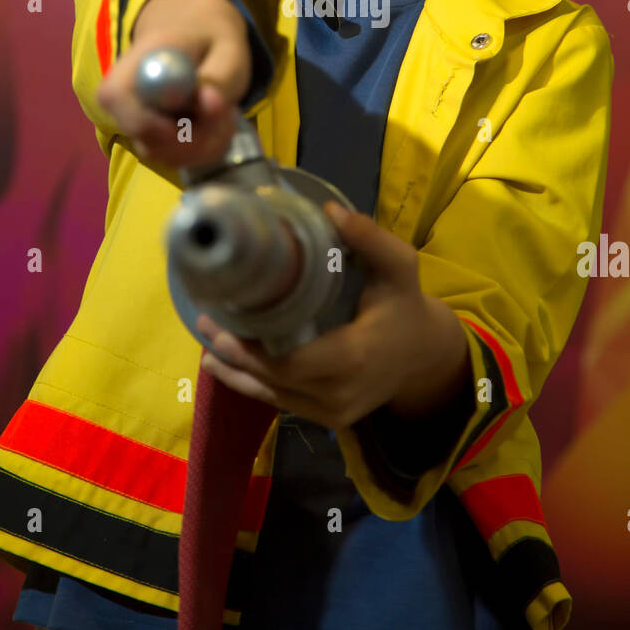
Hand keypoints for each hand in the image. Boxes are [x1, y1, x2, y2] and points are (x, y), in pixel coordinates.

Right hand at [95, 0, 252, 169]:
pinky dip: (207, 146)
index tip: (191, 125)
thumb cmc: (209, 37)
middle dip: (197, 139)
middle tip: (228, 112)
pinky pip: (180, 159)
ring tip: (224, 108)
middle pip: (146, 142)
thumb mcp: (227, 47)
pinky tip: (214, 120)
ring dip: (208, 141)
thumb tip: (208, 105)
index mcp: (131, 66)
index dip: (151, 123)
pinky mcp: (153, 142)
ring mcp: (135, 126)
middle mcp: (123, 101)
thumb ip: (218, 76)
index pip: (117, 100)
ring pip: (169, 156)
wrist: (195, 33)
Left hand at [195, 201, 466, 428]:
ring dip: (237, 373)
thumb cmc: (406, 307)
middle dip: (236, 355)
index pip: (292, 362)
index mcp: (355, 358)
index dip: (253, 350)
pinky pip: (283, 404)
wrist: (425, 357)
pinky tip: (228, 367)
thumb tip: (329, 210)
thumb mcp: (399, 267)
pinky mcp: (328, 419)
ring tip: (206, 347)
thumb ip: (369, 238)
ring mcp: (333, 413)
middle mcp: (340, 395)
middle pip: (275, 380)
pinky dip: (254, 385)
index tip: (223, 323)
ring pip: (274, 397)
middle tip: (205, 324)